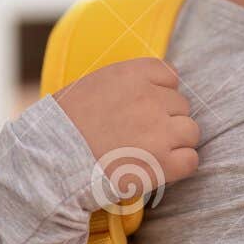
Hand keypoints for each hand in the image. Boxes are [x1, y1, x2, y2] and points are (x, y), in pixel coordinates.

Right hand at [52, 57, 200, 207]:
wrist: (51, 163)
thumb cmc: (63, 127)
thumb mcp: (91, 87)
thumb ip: (124, 84)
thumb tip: (150, 89)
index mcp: (132, 74)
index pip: (169, 75)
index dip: (160, 93)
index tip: (144, 108)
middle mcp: (150, 99)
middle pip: (181, 105)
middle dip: (165, 120)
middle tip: (141, 136)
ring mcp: (160, 132)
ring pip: (191, 131)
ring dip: (176, 142)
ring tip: (151, 153)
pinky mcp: (163, 164)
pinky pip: (191, 160)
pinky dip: (179, 166)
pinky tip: (160, 169)